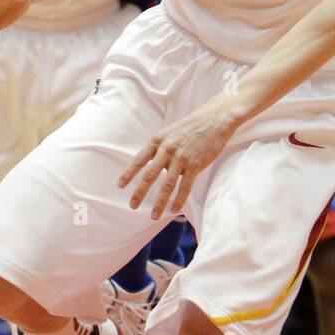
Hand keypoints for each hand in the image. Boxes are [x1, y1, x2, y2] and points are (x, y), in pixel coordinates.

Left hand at [118, 96, 237, 219]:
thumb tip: (151, 165)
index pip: (139, 160)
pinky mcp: (195, 165)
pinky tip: (173, 210)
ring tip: (154, 215)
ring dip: (159, 203)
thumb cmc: (192, 126)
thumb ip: (160, 147)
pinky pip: (184, 187)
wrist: (214, 119)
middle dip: (139, 193)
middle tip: (133, 205)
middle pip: (149, 175)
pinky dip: (178, 200)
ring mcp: (181, 158)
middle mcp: (167, 149)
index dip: (128, 173)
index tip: (120, 186)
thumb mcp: (170, 132)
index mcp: (158, 140)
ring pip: (167, 185)